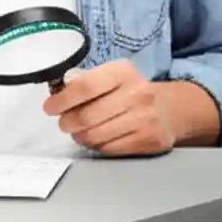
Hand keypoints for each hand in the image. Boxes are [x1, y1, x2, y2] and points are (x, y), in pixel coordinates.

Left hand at [43, 60, 176, 156]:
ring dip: (80, 136)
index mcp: (123, 72)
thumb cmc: (130, 91)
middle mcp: (137, 94)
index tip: (50, 107)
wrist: (171, 109)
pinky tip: (99, 138)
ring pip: (96, 136)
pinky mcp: (149, 140)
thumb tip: (56, 95)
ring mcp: (145, 119)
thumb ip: (85, 83)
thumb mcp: (112, 77)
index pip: (86, 86)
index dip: (63, 100)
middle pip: (88, 116)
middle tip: (64, 123)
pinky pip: (109, 149)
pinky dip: (97, 146)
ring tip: (80, 131)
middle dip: (68, 122)